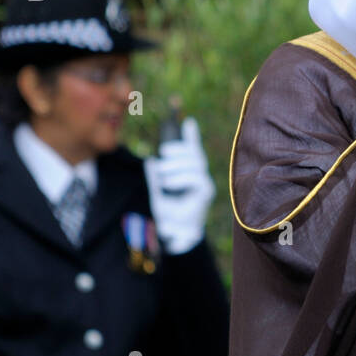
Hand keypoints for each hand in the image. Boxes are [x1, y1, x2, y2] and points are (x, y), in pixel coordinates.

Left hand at [145, 117, 214, 254]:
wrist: (177, 235)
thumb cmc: (169, 215)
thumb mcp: (157, 193)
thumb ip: (155, 177)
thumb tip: (150, 161)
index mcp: (189, 174)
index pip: (192, 151)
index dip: (191, 136)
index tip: (188, 121)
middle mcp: (199, 176)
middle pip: (195, 155)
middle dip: (179, 150)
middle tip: (162, 153)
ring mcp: (204, 183)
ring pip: (196, 164)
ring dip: (177, 165)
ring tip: (162, 173)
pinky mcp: (205, 192)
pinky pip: (197, 178)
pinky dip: (181, 177)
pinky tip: (168, 182)